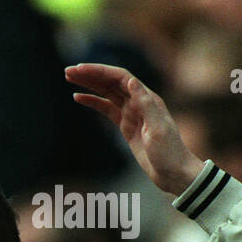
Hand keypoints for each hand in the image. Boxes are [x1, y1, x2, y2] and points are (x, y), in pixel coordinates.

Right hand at [65, 63, 203, 195]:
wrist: (173, 172)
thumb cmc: (169, 151)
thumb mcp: (158, 129)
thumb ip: (145, 104)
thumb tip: (130, 81)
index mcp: (147, 99)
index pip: (120, 78)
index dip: (99, 71)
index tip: (80, 69)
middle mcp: (139, 101)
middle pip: (111, 82)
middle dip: (90, 75)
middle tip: (68, 71)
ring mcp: (131, 112)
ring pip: (106, 92)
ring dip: (88, 84)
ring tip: (69, 78)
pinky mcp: (126, 124)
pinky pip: (106, 108)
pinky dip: (92, 101)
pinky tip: (78, 97)